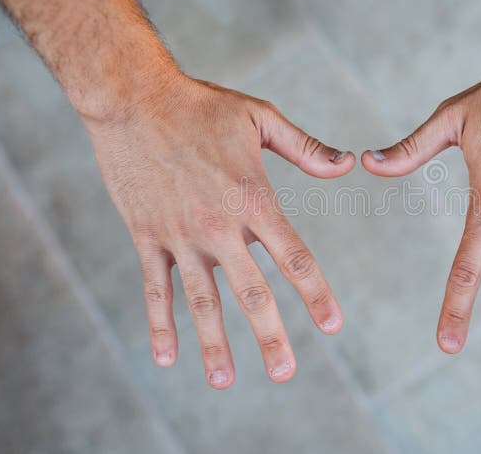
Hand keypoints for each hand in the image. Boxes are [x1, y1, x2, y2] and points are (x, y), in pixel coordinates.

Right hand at [85, 73, 354, 388]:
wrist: (132, 98)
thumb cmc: (202, 105)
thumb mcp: (260, 118)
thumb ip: (306, 147)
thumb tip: (348, 165)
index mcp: (253, 199)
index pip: (294, 256)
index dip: (316, 293)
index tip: (333, 325)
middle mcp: (219, 226)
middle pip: (251, 292)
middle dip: (270, 336)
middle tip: (284, 372)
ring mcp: (180, 235)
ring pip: (201, 301)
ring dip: (213, 343)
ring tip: (224, 381)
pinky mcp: (147, 236)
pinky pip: (155, 287)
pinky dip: (160, 322)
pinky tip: (166, 356)